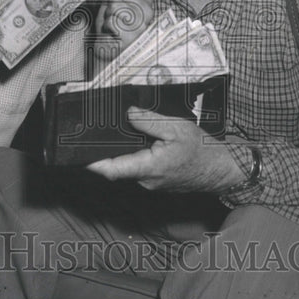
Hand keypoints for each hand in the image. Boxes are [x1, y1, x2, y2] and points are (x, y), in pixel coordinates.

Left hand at [87, 107, 244, 192]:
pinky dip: (134, 156)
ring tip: (116, 133)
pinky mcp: (158, 182)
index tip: (76, 155)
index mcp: (149, 168)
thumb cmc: (202, 149)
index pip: (112, 170)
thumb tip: (129, 114)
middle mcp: (146, 180)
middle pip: (117, 168)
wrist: (222, 169)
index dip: (92, 164)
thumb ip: (150, 121)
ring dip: (122, 154)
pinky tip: (137, 141)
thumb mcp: (176, 128)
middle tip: (92, 135)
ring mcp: (152, 184)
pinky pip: (140, 169)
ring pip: (129, 168)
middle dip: (105, 153)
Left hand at [90, 0, 153, 57]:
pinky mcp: (133, 38)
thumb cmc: (112, 26)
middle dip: (110, 0)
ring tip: (112, 24)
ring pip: (116, 7)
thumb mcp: (110, 3)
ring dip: (108, 16)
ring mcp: (142, 25)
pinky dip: (107, 27)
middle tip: (109, 11)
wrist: (110, 51)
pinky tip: (112, 33)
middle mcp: (148, 11)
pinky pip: (112, 23)